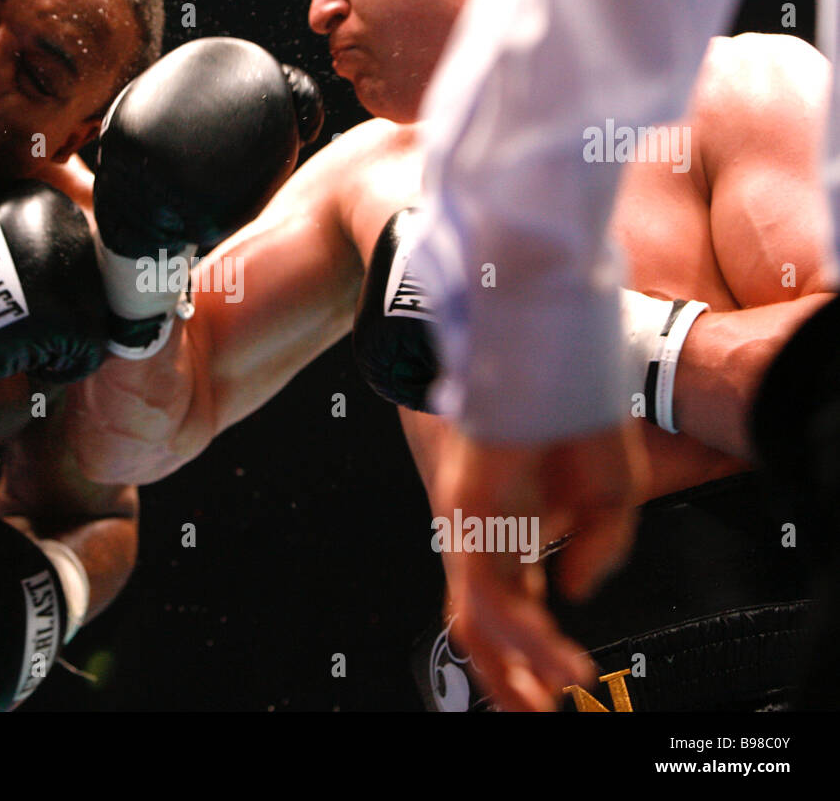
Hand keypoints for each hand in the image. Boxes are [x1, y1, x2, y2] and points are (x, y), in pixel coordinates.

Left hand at [432, 419, 648, 709]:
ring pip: (477, 623)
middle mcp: (485, 538)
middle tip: (536, 717)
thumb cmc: (577, 415)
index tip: (561, 692)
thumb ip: (600, 549)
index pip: (512, 611)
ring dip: (514, 673)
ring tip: (548, 707)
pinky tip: (560, 662)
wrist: (555, 361)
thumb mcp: (613, 496)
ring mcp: (470, 529)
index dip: (532, 656)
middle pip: (477, 629)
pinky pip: (489, 592)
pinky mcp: (466, 516)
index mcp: (514, 535)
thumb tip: (574, 591)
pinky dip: (527, 636)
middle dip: (505, 683)